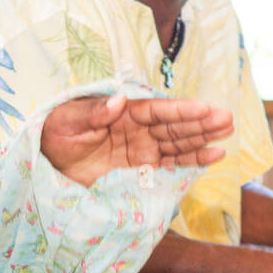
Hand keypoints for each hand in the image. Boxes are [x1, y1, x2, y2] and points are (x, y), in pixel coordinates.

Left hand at [40, 95, 232, 187]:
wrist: (45, 160)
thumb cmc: (53, 132)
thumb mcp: (68, 119)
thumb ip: (93, 113)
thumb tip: (118, 102)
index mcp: (123, 112)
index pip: (157, 111)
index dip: (180, 110)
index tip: (204, 108)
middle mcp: (137, 129)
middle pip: (174, 126)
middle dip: (200, 123)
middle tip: (227, 119)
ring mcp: (140, 150)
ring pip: (177, 144)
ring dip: (201, 140)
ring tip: (226, 135)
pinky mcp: (139, 170)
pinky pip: (170, 165)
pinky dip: (190, 161)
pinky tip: (212, 156)